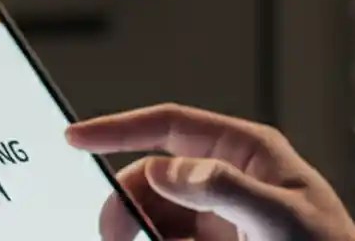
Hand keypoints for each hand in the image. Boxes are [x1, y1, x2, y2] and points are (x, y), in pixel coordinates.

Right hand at [67, 104, 354, 240]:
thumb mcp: (281, 217)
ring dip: (135, 230)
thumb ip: (224, 188)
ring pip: (152, 215)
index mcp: (245, 150)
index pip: (170, 124)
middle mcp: (225, 179)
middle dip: (124, 202)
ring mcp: (217, 218)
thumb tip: (166, 168)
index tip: (74, 138)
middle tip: (114, 236)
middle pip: (151, 178)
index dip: (119, 128)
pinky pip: (165, 240)